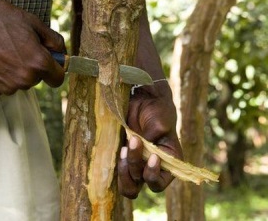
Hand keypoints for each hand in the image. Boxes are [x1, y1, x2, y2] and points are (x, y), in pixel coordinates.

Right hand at [0, 0, 65, 95]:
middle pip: (36, 80)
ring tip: (0, 52)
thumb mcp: (32, 22)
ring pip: (18, 83)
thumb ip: (53, 40)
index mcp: (39, 63)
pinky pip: (1, 86)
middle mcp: (25, 79)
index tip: (49, 64)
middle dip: (31, 67)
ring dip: (14, 72)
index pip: (58, 79)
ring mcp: (7, 87)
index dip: (55, 70)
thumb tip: (61, 53)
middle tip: (17, 49)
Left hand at [118, 81, 182, 198]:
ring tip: (124, 148)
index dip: (153, 174)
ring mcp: (137, 165)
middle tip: (132, 144)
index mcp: (169, 164)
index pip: (159, 183)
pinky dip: (117, 165)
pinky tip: (120, 148)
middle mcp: (153, 169)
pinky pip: (117, 173)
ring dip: (124, 170)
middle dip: (135, 169)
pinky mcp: (124, 159)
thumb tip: (143, 149)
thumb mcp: (160, 122)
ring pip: (128, 185)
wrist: (143, 100)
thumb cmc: (156, 110)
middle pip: (140, 186)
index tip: (152, 155)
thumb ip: (154, 137)